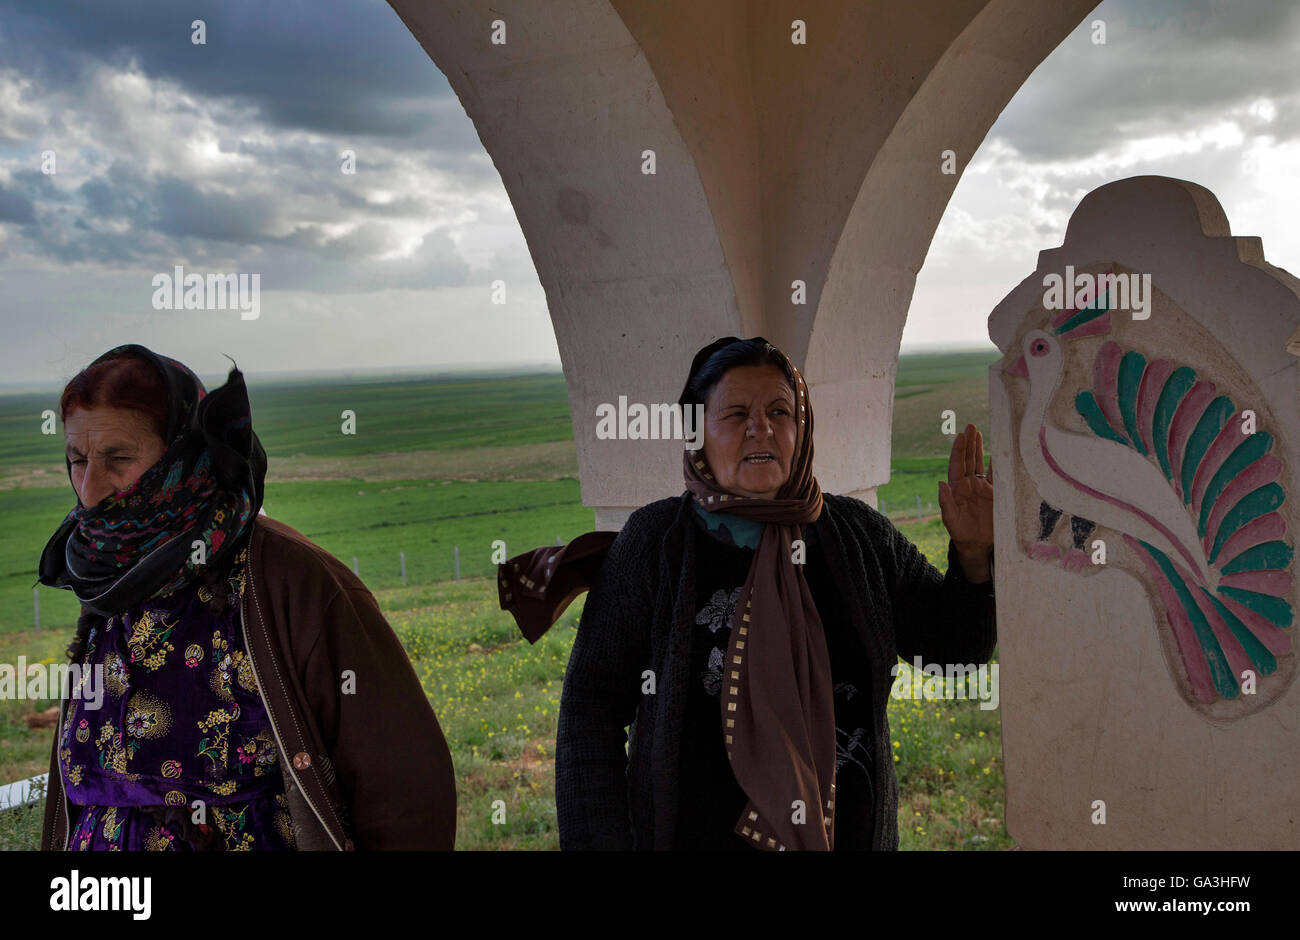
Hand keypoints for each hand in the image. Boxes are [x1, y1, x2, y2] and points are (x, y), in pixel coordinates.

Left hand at [938, 424, 993, 574]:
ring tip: (979, 432)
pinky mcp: (994, 493)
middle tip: (971, 426)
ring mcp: (981, 488)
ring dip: (980, 449)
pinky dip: (997, 463)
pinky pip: (995, 475)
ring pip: (980, 463)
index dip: (958, 450)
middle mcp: (968, 485)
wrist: (977, 545)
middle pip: (968, 459)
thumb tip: (940, 483)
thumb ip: (946, 502)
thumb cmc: (960, 533)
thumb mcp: (951, 519)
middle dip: (969, 443)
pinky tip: (999, 451)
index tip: (960, 436)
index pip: (957, 465)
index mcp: (957, 488)